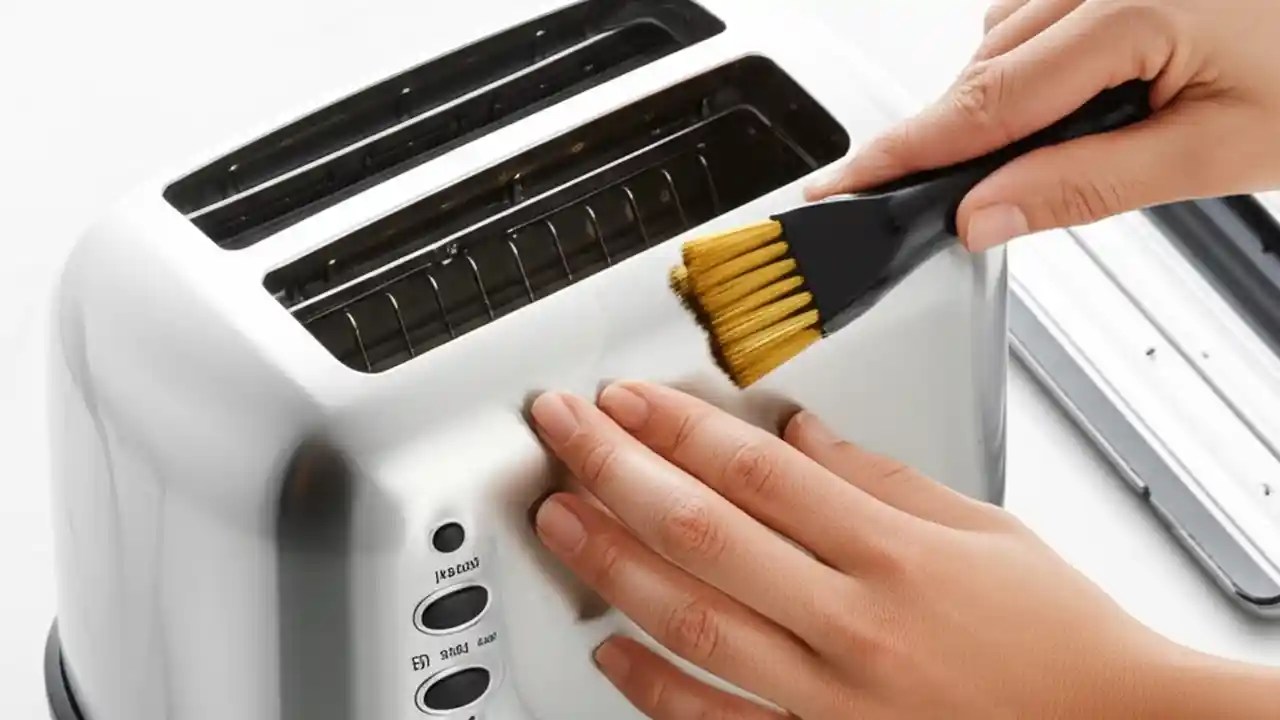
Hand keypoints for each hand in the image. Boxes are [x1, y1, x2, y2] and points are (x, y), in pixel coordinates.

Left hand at [527, 382, 1279, 717]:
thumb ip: (882, 477)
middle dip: (618, 470)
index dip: (680, 426)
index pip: (757, 473)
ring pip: (694, 622)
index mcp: (894, 554)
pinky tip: (610, 648)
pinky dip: (655, 687)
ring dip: (612, 564)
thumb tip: (799, 433)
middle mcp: (853, 623)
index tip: (627, 397)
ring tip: (559, 518)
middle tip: (563, 430)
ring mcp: (831, 695)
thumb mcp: (983, 529)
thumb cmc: (1056, 634)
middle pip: (705, 533)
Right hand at [806, 0, 1279, 251]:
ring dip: (1002, 105)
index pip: (985, 101)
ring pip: (998, 44)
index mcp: (1132, 8)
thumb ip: (1084, 185)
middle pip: (982, 72)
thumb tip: (983, 216)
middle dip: (958, 142)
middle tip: (960, 209)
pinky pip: (1027, 18)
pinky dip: (1030, 70)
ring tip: (1081, 142)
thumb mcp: (1211, 152)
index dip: (905, 154)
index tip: (841, 188)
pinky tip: (1081, 97)